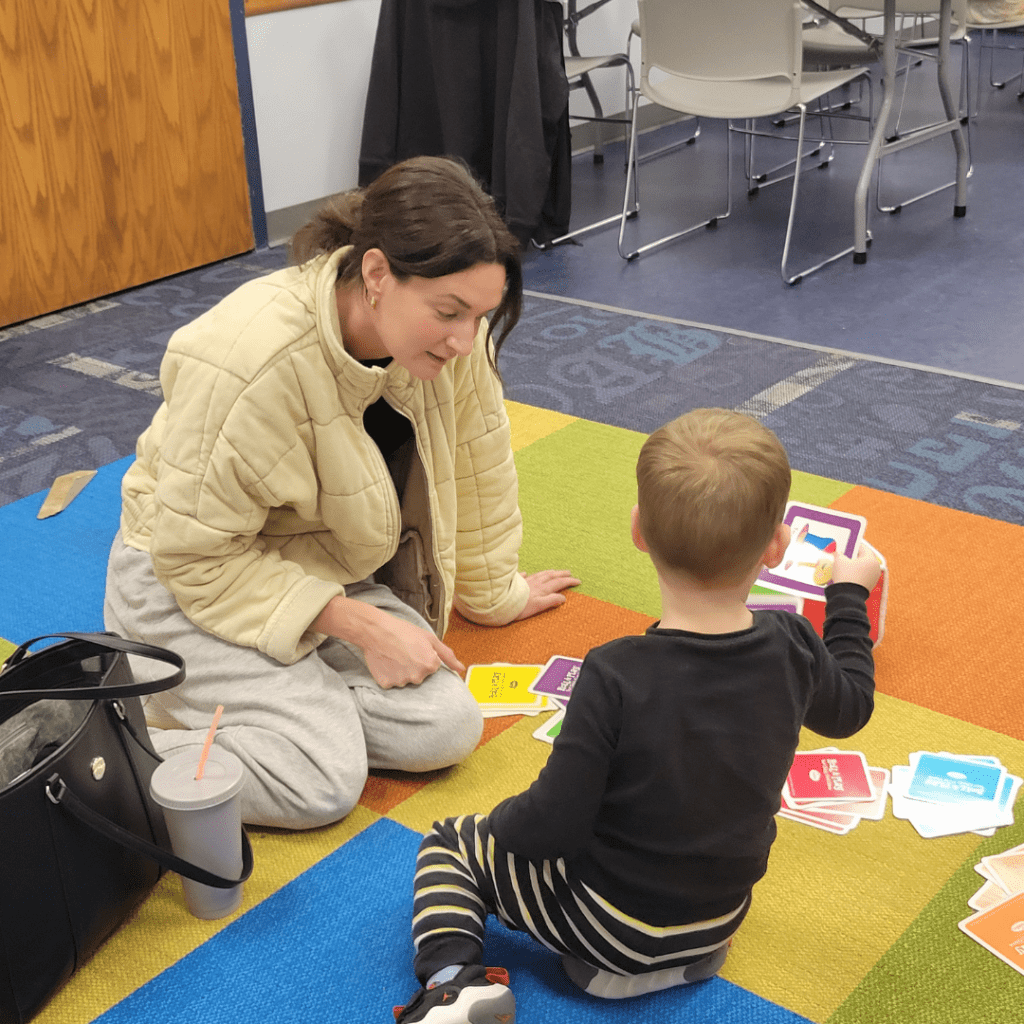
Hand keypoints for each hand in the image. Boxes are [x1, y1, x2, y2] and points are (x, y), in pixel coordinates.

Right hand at [313, 596, 464, 688]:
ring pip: (405, 680)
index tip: (415, 648)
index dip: (424, 656)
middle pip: (419, 676)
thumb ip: (448, 655)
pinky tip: (387, 662)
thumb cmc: (403, 631)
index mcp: (430, 665)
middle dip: (414, 666)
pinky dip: (389, 675)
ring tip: (394, 655)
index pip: (432, 667)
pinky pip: (391, 683)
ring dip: (401, 671)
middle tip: (404, 651)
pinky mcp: (387, 684)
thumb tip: (461, 669)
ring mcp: (401, 681)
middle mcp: (418, 676)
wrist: (376, 630)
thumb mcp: (430, 638)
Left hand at [514, 570, 580, 620]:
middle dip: (561, 574)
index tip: (578, 581)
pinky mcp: (515, 583)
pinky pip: (523, 576)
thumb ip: (551, 600)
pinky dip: (528, 575)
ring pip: (539, 574)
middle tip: (569, 573)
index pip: (558, 583)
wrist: (501, 602)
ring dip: (549, 572)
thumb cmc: (520, 607)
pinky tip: (527, 573)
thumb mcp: (538, 606)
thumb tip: (563, 598)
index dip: (569, 581)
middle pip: (550, 576)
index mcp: (542, 589)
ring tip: (554, 571)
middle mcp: (535, 583)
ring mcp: (525, 581)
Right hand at [830, 547, 880, 592]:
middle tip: (843, 556)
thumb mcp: (839, 561)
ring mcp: (874, 578)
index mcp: (871, 559)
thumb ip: (839, 554)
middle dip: (853, 557)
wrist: (847, 596)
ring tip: (843, 567)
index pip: (862, 548)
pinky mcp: (870, 586)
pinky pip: (862, 577)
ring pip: (863, 568)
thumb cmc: (845, 576)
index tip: (845, 545)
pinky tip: (847, 576)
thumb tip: (838, 553)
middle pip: (863, 558)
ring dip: (854, 566)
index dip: (852, 545)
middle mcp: (875, 568)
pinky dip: (856, 575)